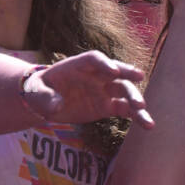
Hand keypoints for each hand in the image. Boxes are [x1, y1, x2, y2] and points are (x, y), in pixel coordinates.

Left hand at [22, 51, 151, 127]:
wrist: (45, 102)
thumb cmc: (40, 90)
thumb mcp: (36, 92)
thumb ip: (46, 96)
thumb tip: (58, 104)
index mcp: (79, 65)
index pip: (95, 59)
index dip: (105, 63)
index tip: (113, 71)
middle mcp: (97, 75)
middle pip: (117, 72)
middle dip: (128, 75)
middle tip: (139, 79)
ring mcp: (105, 91)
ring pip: (125, 93)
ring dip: (136, 101)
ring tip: (144, 112)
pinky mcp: (109, 106)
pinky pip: (126, 110)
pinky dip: (137, 117)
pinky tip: (147, 125)